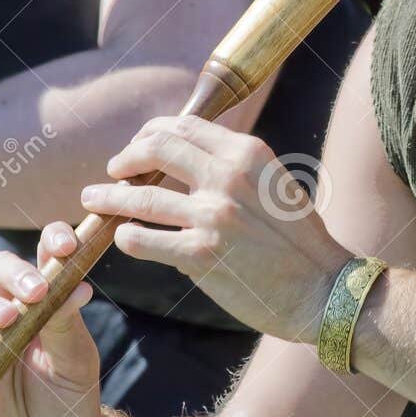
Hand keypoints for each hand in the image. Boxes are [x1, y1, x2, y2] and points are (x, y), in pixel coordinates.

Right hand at [0, 223, 101, 416]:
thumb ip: (68, 324)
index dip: (53, 239)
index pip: (46, 254)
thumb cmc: (71, 394)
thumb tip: (78, 286)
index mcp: (47, 297)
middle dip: (15, 272)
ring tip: (9, 320)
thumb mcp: (76, 360)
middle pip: (0, 270)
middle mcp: (13, 309)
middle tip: (37, 290)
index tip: (66, 247)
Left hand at [80, 116, 346, 340]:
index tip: (139, 147)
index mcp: (247, 154)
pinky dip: (126, 237)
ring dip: (109, 197)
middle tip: (113, 170)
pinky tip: (122, 238)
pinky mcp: (200, 255)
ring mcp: (212, 216)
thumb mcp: (275, 186)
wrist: (323, 289)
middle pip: (156, 150)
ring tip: (92, 200)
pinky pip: (143, 240)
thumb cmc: (301, 242)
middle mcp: (227, 177)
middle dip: (126, 157)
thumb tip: (195, 159)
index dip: (151, 133)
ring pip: (140, 197)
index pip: (184, 127)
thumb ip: (238, 169)